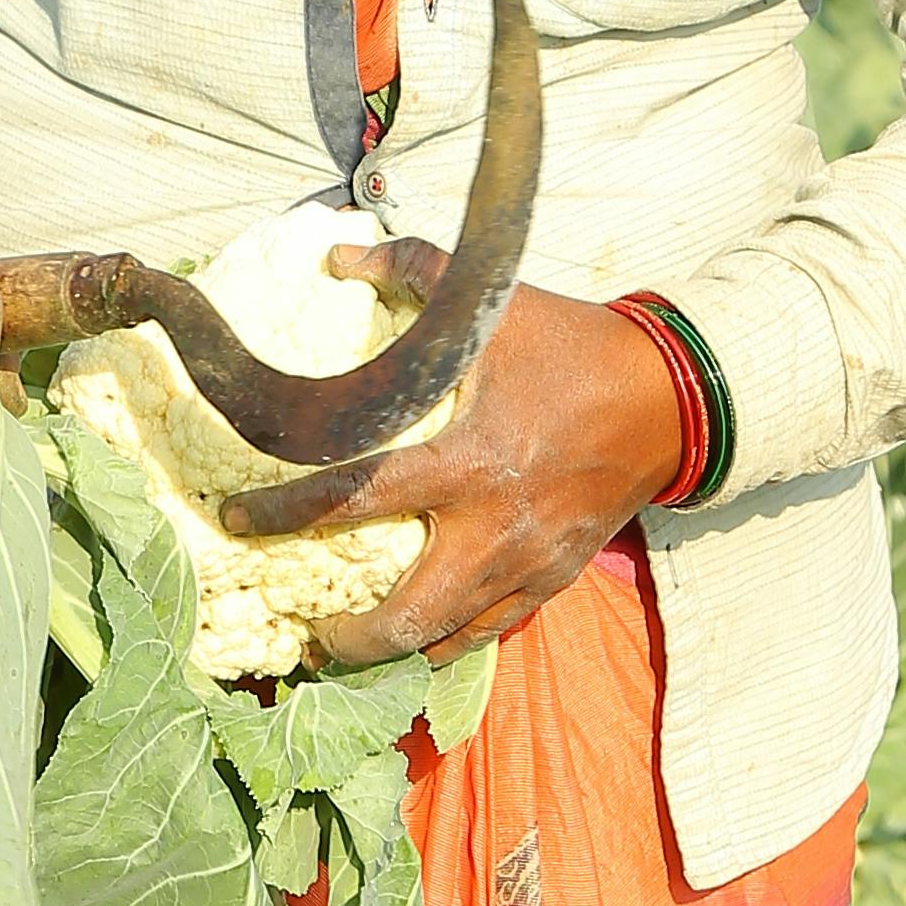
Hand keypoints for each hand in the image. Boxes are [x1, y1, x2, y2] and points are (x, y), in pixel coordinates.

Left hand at [219, 273, 686, 665]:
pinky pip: (490, 632)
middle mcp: (494, 528)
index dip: (286, 515)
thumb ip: (411, 270)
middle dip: (347, 638)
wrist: (669, 397)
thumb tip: (339, 256)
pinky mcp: (554, 579)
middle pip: (405, 616)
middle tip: (306, 627)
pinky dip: (447, 639)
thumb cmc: (572, 347)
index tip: (237, 521)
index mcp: (469, 461)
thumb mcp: (493, 303)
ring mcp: (528, 563)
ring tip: (349, 642)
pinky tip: (418, 634)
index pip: (355, 498)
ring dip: (392, 649)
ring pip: (447, 640)